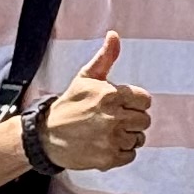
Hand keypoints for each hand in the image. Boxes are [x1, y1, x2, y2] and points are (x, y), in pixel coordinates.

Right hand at [40, 33, 150, 172]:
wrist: (48, 136)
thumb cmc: (70, 104)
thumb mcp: (85, 77)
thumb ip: (105, 57)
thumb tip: (114, 35)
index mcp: (110, 95)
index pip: (145, 100)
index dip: (135, 102)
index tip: (121, 104)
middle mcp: (113, 117)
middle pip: (144, 120)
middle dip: (132, 119)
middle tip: (114, 119)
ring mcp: (111, 139)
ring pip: (139, 138)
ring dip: (127, 136)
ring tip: (109, 132)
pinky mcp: (108, 158)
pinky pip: (131, 155)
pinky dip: (122, 152)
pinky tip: (107, 145)